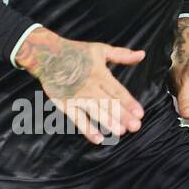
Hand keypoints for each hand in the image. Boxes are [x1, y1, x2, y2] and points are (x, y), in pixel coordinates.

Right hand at [15, 27, 144, 145]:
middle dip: (122, 115)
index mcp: (99, 73)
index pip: (117, 91)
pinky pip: (77, 119)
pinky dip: (87, 129)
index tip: (140, 114)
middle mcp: (89, 86)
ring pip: (94, 111)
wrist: (47, 55)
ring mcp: (76, 96)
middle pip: (108, 103)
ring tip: (120, 132)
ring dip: (107, 122)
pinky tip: (98, 139)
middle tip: (135, 127)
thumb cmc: (76, 52)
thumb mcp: (100, 50)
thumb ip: (122, 55)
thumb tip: (142, 55)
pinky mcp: (64, 103)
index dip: (129, 103)